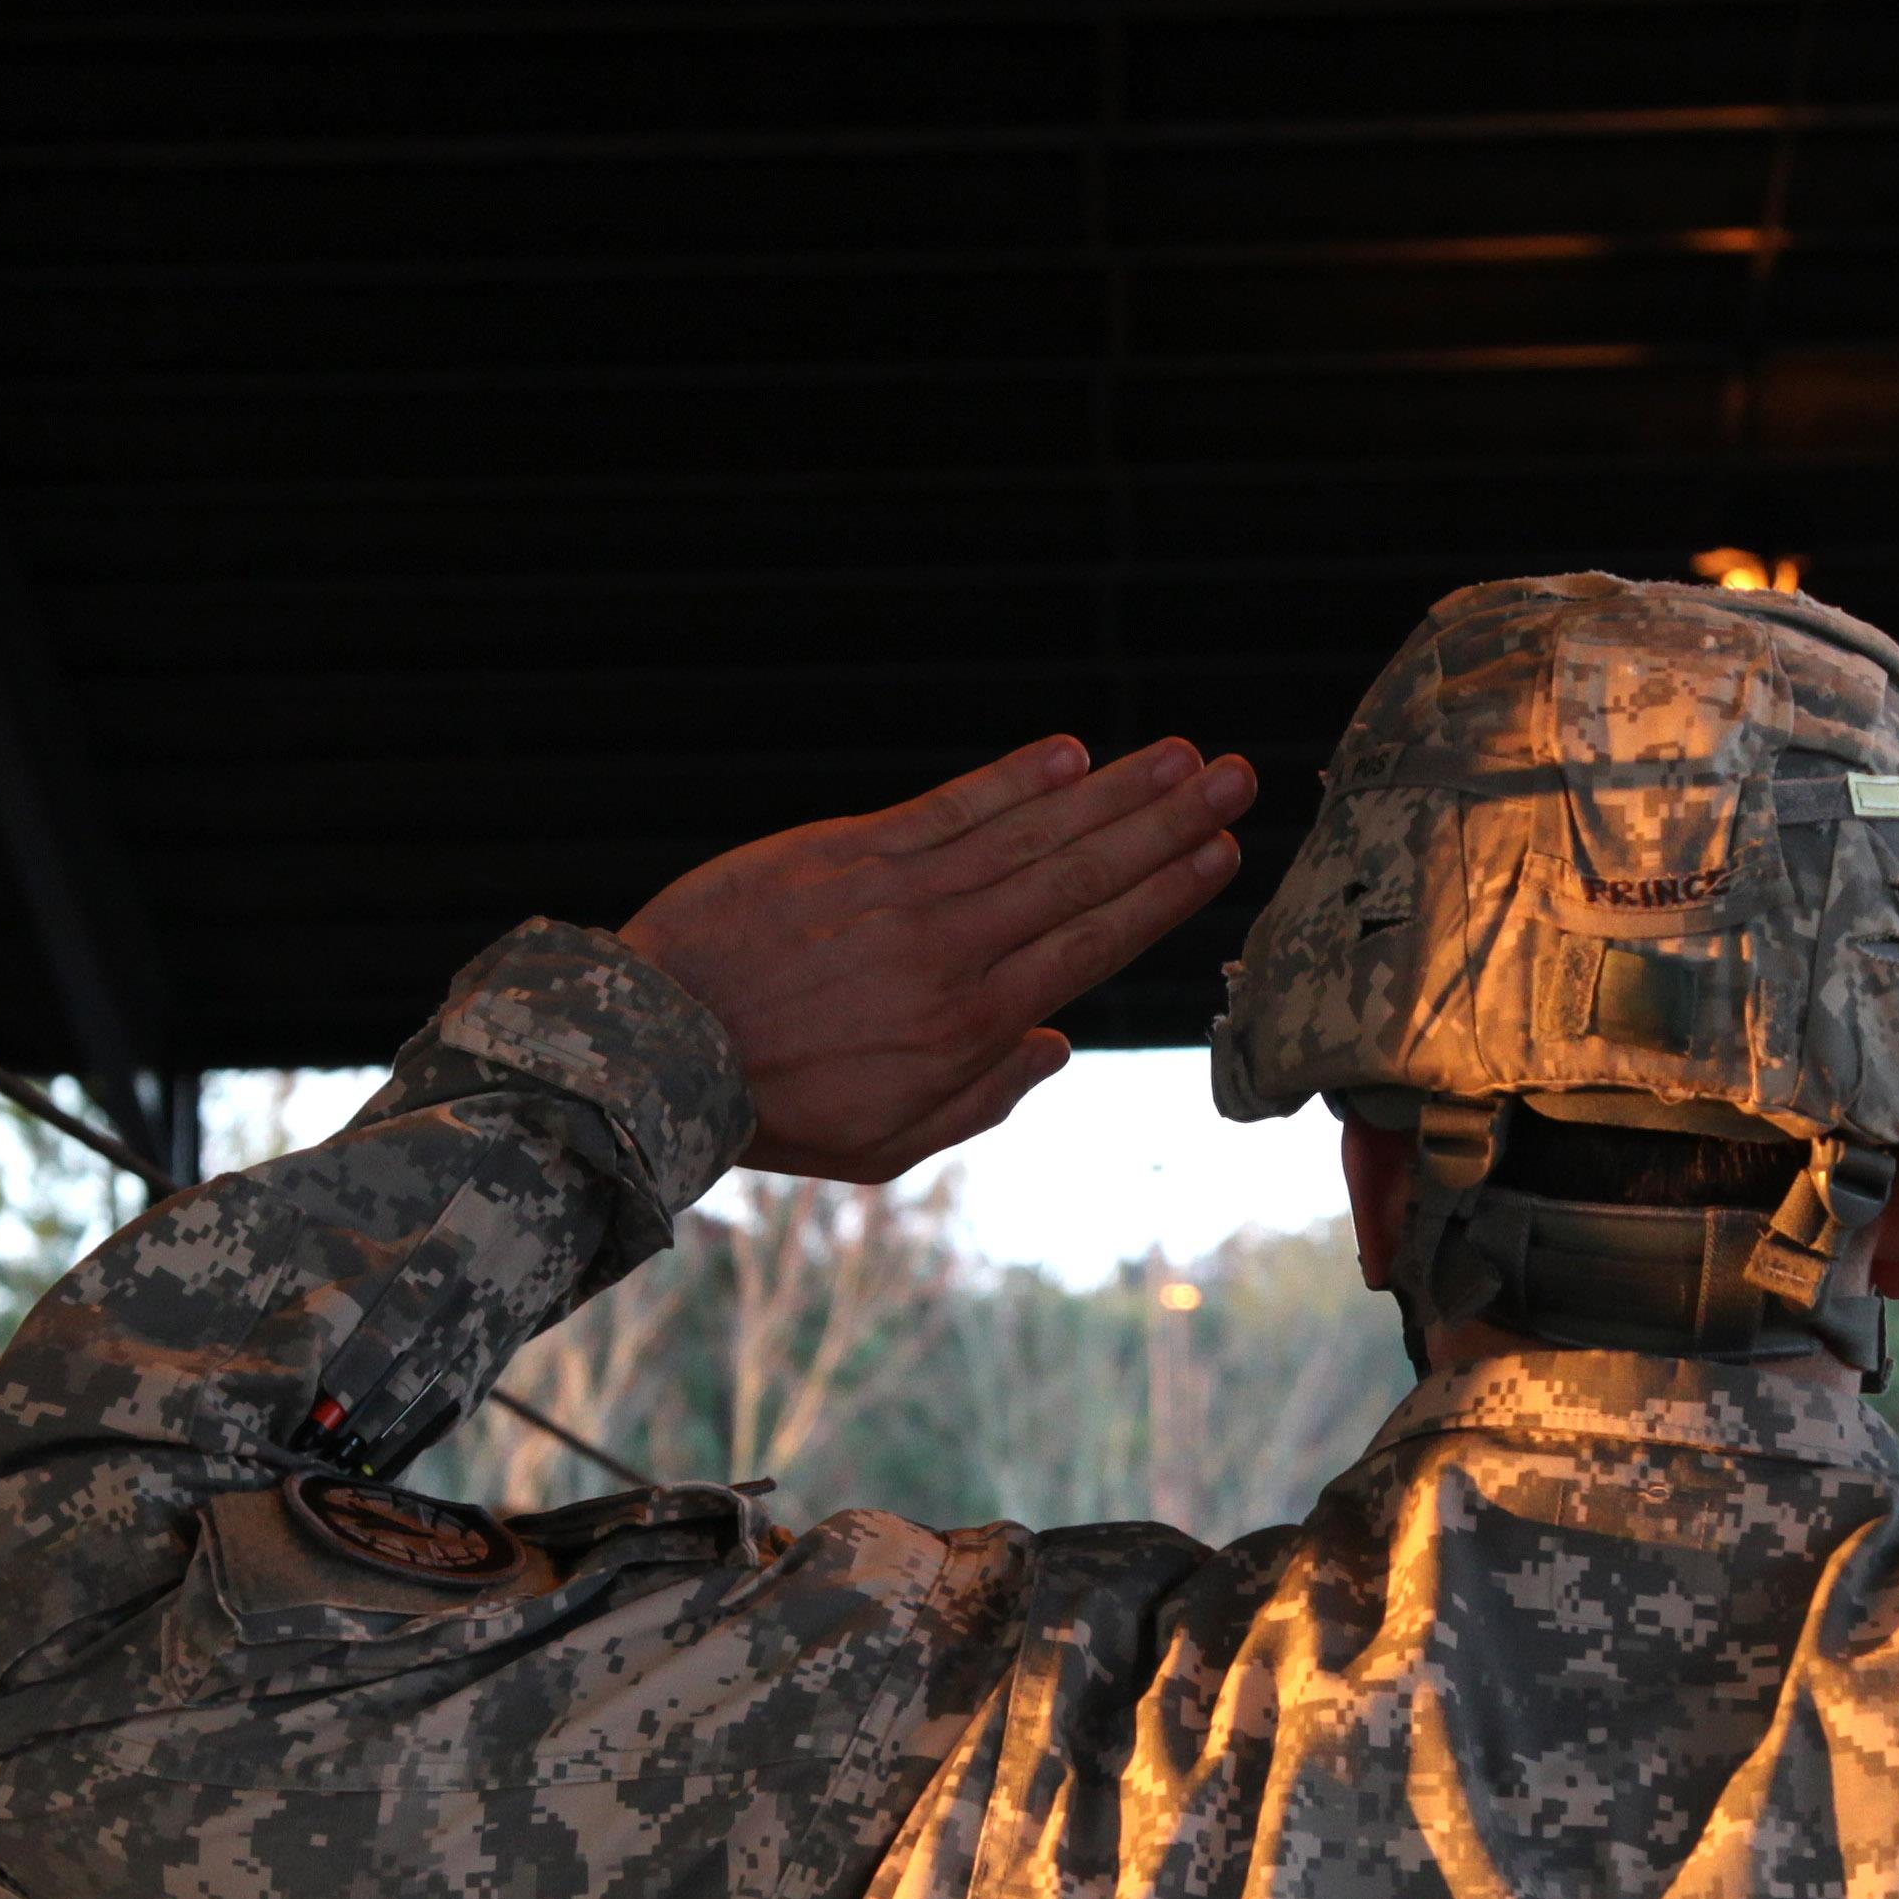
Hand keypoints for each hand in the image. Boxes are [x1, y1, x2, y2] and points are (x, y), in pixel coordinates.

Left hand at [622, 734, 1259, 1179]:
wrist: (660, 1049)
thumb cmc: (775, 1108)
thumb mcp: (885, 1144)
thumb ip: (981, 1099)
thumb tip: (1054, 1043)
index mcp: (971, 1028)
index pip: (1091, 945)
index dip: (1163, 895)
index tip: (1221, 855)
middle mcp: (953, 953)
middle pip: (1082, 875)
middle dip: (1167, 824)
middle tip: (1237, 780)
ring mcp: (903, 895)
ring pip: (1031, 833)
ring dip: (1115, 790)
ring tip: (1182, 756)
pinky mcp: (849, 852)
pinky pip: (950, 808)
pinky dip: (1013, 779)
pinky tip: (1070, 754)